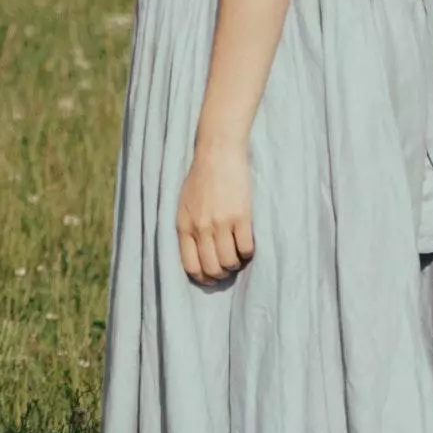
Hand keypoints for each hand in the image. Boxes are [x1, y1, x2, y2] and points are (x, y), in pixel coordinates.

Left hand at [176, 133, 253, 283]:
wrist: (218, 154)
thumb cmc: (201, 178)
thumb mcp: (184, 205)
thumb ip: (189, 228)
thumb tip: (198, 255)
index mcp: (184, 226)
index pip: (191, 266)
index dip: (203, 278)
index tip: (212, 278)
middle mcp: (201, 228)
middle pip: (212, 268)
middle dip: (222, 274)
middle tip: (228, 268)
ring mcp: (221, 223)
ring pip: (230, 262)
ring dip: (236, 264)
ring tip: (238, 255)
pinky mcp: (241, 216)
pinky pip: (246, 248)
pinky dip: (249, 252)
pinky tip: (248, 244)